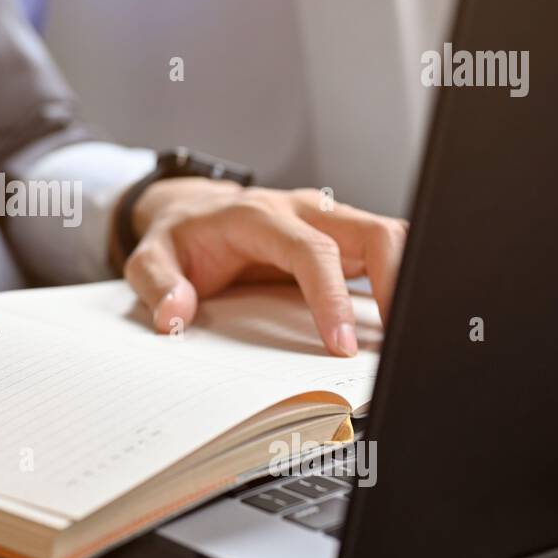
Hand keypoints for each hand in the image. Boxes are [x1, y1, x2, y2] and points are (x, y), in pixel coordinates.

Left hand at [117, 179, 407, 355]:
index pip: (311, 251)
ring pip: (391, 237)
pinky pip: (387, 254)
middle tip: (399, 341)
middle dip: (397, 281)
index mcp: (259, 216)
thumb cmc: (179, 239)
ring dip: (408, 281)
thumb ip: (158, 284)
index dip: (331, 297)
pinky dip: (402, 283)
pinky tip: (402, 324)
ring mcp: (329, 223)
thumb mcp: (148, 258)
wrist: (191, 213)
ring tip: (408, 337)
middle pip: (373, 232)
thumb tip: (176, 315)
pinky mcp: (342, 240)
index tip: (340, 345)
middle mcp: (304, 212)